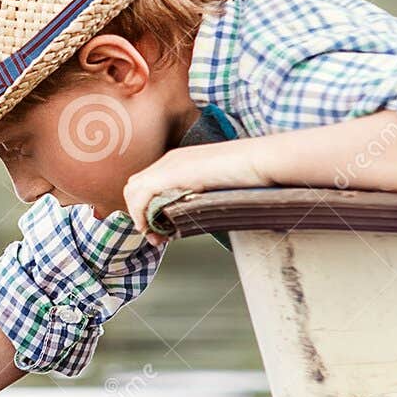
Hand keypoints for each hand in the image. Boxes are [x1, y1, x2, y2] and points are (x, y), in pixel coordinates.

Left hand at [123, 142, 264, 236]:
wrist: (262, 160)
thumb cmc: (249, 175)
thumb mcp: (216, 189)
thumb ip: (199, 200)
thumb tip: (190, 220)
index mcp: (179, 161)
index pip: (147, 184)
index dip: (146, 208)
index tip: (158, 230)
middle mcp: (171, 160)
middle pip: (134, 186)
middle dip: (138, 213)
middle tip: (154, 235)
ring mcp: (171, 165)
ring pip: (134, 190)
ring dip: (139, 216)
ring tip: (155, 236)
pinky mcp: (174, 173)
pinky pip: (142, 195)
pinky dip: (142, 214)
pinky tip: (154, 228)